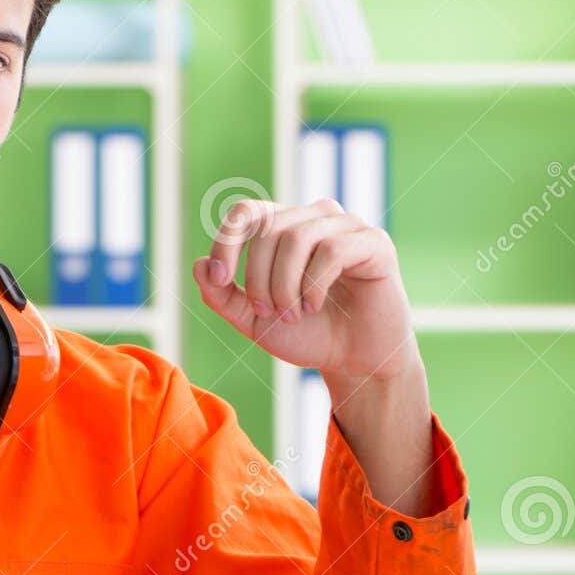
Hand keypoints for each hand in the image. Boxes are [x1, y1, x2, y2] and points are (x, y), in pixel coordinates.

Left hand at [195, 197, 441, 514]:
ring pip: (298, 237)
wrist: (353, 361)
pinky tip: (315, 306)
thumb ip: (222, 296)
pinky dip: (314, 284)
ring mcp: (346, 226)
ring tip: (293, 314)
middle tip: (270, 313)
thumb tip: (200, 265)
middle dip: (260, 278)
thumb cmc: (307, 334)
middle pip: (269, 229)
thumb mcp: (253, 319)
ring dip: (286, 285)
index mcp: (284, 227)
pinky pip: (332, 250)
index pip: (246, 212)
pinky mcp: (374, 243)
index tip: (220, 279)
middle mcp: (314, 217)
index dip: (226, 241)